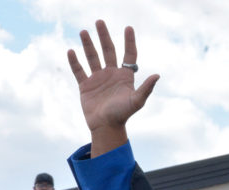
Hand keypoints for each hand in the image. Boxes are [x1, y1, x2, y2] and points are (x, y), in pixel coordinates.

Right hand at [67, 21, 159, 150]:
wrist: (106, 127)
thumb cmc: (123, 115)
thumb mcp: (136, 101)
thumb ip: (146, 88)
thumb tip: (157, 75)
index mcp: (125, 76)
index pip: (129, 55)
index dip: (129, 41)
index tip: (128, 28)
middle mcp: (111, 74)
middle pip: (108, 50)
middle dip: (104, 36)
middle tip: (99, 22)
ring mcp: (98, 79)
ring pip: (92, 57)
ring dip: (88, 45)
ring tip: (83, 32)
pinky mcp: (85, 86)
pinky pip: (79, 71)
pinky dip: (75, 62)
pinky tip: (71, 51)